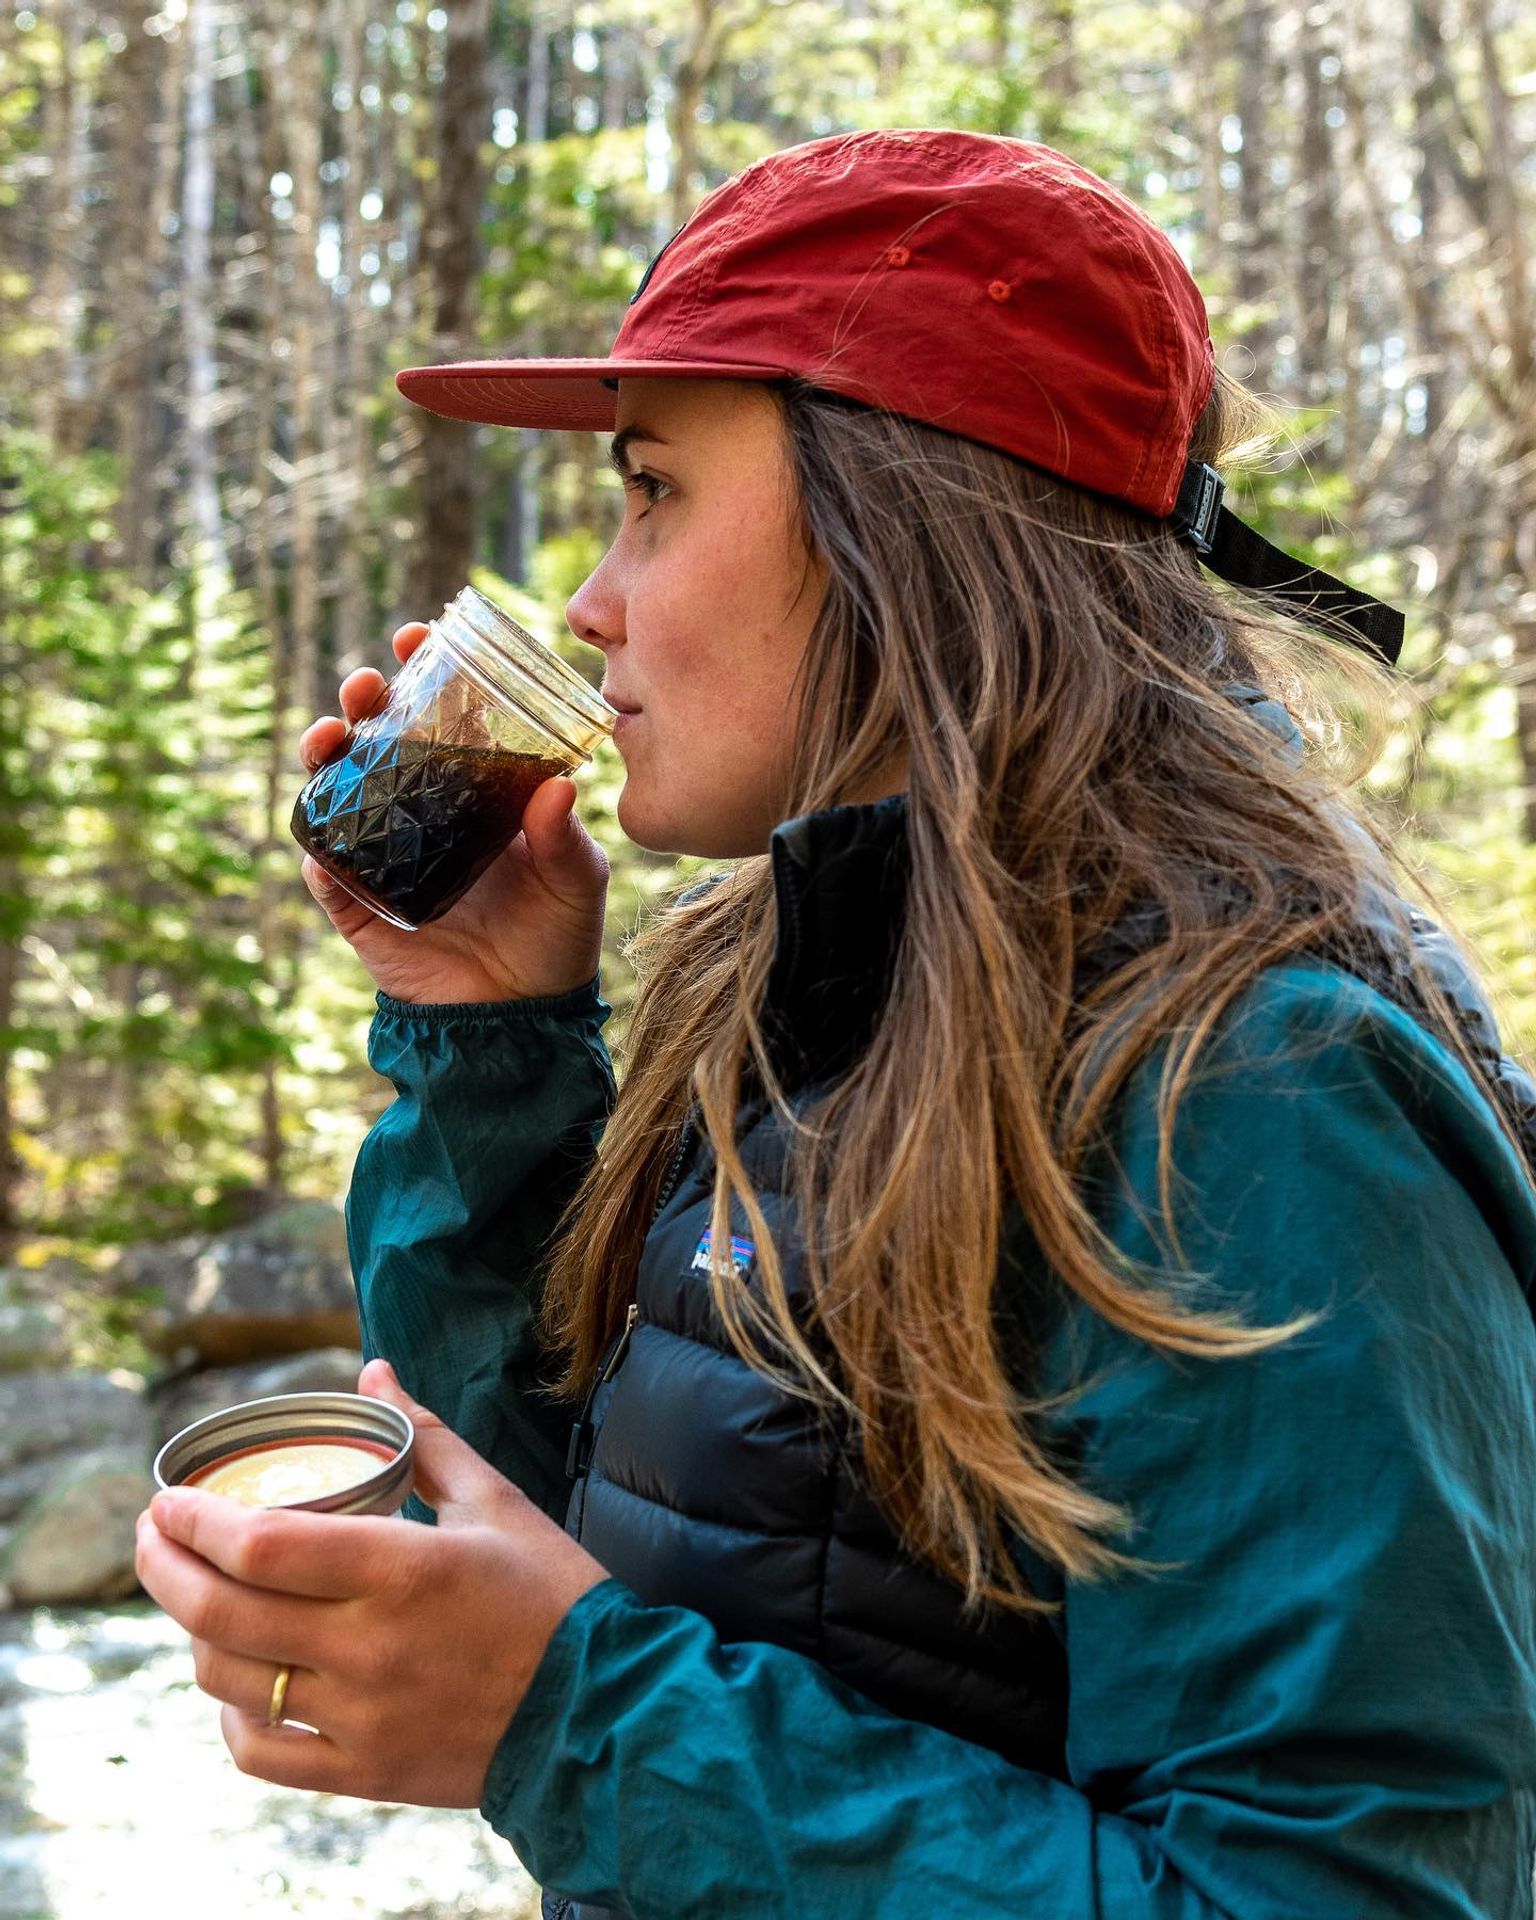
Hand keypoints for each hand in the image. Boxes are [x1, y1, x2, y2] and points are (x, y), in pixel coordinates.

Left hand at [134, 1360, 607, 1807]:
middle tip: (151, 1535)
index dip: (195, 1521)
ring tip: (195, 1596)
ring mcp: (361, 1716)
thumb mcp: (498, 1501)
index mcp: (402, 1570)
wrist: (605, 1711)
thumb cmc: (556, 1596)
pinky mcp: (366, 1772)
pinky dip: (232, 1719)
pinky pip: (264, 1752)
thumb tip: (375, 1369)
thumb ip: (425, 1437)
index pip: (259, 1547)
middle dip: (164, 1567)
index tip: (168, 1499)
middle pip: (223, 1611)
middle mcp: (369, 1646)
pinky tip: (238, 1684)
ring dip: (194, 1632)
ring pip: (231, 1680)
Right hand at [297, 622, 610, 1004]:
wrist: (522, 1020)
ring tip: (330, 738)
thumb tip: (561, 788)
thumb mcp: (576, 882)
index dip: (423, 674)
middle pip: (377, 740)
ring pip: (336, 792)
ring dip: (323, 757)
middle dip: (362, 701)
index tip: (417, 638)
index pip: (441, 717)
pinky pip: (327, 875)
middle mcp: (422, 814)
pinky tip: (322, 842)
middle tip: (366, 684)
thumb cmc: (558, 939)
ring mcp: (385, 857)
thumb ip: (567, 839)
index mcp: (473, 792)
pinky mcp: (360, 909)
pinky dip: (317, 853)